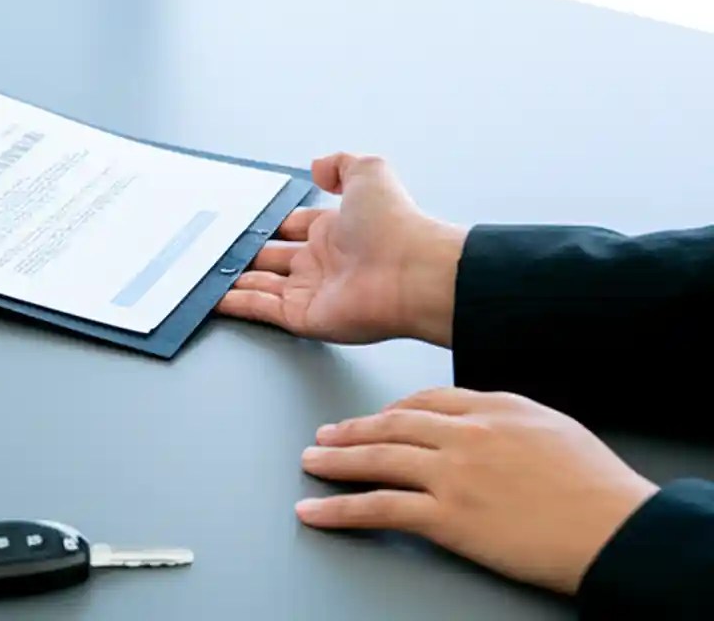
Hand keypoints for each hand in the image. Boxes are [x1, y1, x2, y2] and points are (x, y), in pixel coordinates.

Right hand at [217, 153, 466, 345]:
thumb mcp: (369, 172)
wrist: (412, 272)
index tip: (247, 223)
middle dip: (248, 255)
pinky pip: (263, 309)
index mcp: (336, 230)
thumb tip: (318, 166)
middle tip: (219, 251)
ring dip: (237, 281)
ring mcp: (312, 291)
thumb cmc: (396, 224)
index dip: (272, 225)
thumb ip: (340, 164)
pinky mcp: (304, 317)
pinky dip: (238, 305)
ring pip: (264, 285)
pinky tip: (217, 298)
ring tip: (208, 275)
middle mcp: (323, 262)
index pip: (294, 227)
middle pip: (275, 258)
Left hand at [296, 388, 658, 594]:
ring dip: (335, 461)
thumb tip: (481, 421)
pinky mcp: (445, 516)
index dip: (392, 409)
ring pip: (377, 459)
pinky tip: (316, 512)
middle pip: (392, 424)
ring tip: (310, 464)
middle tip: (324, 436)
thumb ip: (507, 419)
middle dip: (351, 430)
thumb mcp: (553, 429)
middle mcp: (465, 433)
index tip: (374, 418)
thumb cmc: (596, 487)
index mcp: (493, 407)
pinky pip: (378, 508)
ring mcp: (452, 474)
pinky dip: (339, 510)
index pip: (427, 399)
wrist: (616, 528)